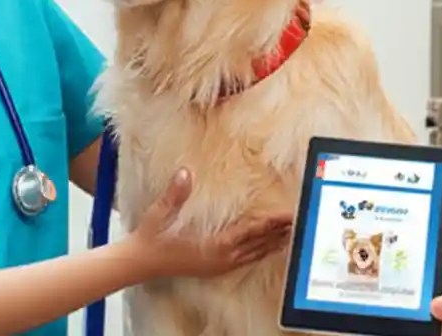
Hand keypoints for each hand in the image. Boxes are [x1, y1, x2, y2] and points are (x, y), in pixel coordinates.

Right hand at [128, 168, 292, 278]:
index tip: (287, 215)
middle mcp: (221, 259)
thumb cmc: (151, 239)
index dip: (270, 223)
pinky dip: (262, 250)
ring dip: (274, 242)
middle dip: (280, 232)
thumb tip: (184, 173)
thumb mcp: (160, 214)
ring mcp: (220, 265)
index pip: (249, 233)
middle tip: (301, 219)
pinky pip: (248, 259)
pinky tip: (270, 245)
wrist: (139, 264)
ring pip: (256, 254)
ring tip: (293, 231)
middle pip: (259, 245)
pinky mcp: (217, 267)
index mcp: (213, 247)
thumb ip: (174, 194)